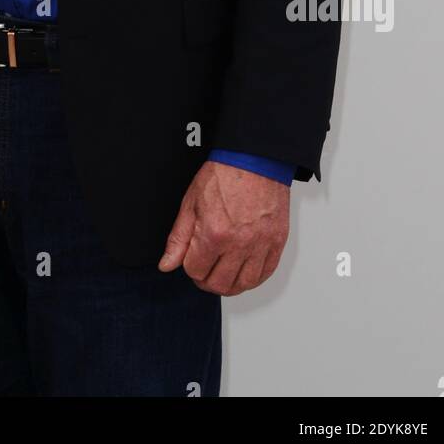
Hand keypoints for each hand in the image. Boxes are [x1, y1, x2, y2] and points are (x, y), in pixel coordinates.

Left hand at [158, 160, 288, 294]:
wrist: (254, 159)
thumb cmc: (224, 175)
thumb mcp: (191, 203)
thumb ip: (178, 238)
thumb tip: (167, 264)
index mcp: (214, 233)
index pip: (195, 271)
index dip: (190, 266)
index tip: (191, 257)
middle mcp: (239, 243)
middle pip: (219, 284)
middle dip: (206, 280)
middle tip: (205, 269)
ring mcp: (261, 245)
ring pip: (243, 284)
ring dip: (230, 284)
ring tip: (223, 272)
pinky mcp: (277, 242)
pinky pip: (265, 274)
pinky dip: (253, 278)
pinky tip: (243, 270)